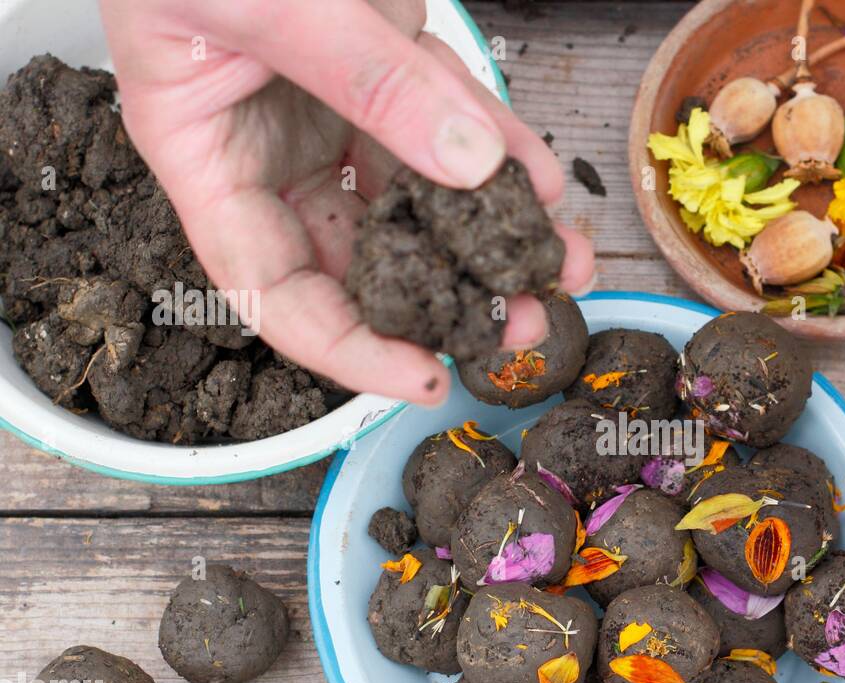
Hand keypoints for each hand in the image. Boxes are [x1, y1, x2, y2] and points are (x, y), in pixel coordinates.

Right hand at [98, 0, 594, 404]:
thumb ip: (364, 79)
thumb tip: (469, 168)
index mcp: (206, 155)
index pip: (273, 287)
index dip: (347, 348)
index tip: (425, 377)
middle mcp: (270, 147)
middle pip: (361, 256)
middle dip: (447, 297)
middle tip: (524, 322)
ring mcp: (330, 107)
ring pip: (419, 197)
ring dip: (493, 232)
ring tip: (564, 262)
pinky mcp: (386, 68)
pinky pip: (449, 122)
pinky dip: (501, 150)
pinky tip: (547, 185)